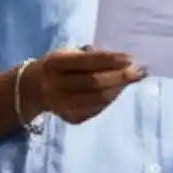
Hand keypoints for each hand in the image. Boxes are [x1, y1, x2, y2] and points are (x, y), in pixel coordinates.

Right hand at [27, 47, 145, 124]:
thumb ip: (91, 57)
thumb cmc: (60, 65)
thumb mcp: (68, 54)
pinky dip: (111, 98)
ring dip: (119, 89)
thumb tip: (124, 60)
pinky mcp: (69, 118)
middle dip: (120, 77)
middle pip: (94, 83)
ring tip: (133, 79)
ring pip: (97, 99)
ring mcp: (61, 105)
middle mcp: (56, 85)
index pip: (86, 62)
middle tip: (139, 71)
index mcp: (55, 63)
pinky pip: (96, 109)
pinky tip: (118, 89)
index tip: (130, 58)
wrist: (33, 89)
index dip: (110, 60)